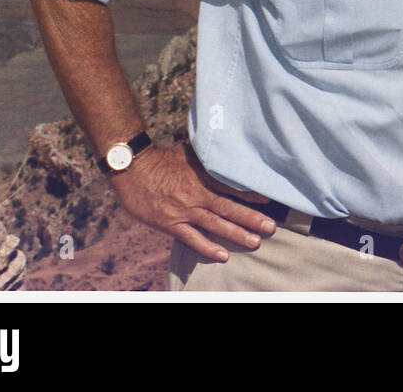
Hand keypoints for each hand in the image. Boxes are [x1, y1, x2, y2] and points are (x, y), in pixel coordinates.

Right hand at [108, 142, 277, 260]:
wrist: (131, 169)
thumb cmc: (162, 159)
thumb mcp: (189, 152)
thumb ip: (209, 156)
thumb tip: (230, 147)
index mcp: (202, 175)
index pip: (231, 185)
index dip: (251, 193)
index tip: (271, 198)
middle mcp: (195, 194)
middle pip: (228, 207)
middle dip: (251, 218)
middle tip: (271, 227)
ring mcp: (183, 210)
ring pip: (214, 225)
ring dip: (236, 234)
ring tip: (256, 242)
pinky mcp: (170, 224)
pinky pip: (191, 239)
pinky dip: (207, 248)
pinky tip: (223, 255)